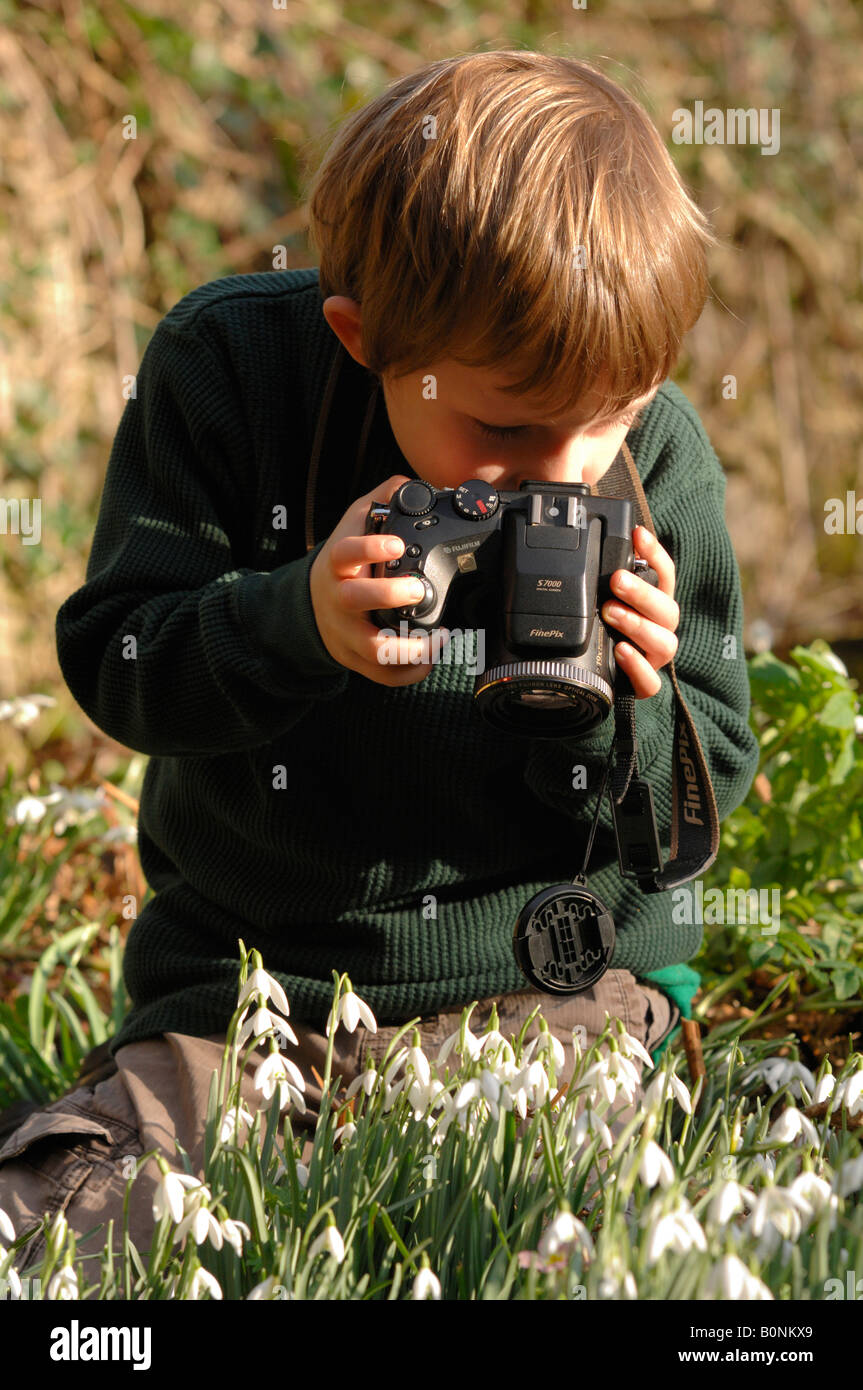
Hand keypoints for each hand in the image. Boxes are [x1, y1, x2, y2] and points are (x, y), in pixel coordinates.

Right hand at [309, 475, 450, 686]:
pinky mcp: (355, 659)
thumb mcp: (354, 524)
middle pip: (356, 600)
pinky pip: (381, 675)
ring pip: (372, 649)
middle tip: (418, 588)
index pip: (345, 553)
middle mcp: (339, 600)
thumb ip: (381, 500)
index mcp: (338, 565)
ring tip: (439, 638)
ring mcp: (346, 633)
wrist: (312, 605)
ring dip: (407, 647)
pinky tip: (429, 661)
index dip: (368, 548)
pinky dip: (407, 673)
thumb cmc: (343, 563)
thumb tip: (410, 486)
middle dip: (388, 595)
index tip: (395, 543)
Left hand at [600, 524, 678, 698]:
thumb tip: (580, 545)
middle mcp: (659, 629)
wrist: (592, 677)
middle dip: (642, 593)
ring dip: (638, 624)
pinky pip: (651, 682)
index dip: (655, 553)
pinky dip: (638, 666)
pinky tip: (621, 652)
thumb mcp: (595, 601)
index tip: (638, 533)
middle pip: (667, 609)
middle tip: (617, 580)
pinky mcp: (643, 685)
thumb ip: (597, 579)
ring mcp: (653, 658)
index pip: (664, 574)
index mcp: (652, 605)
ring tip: (611, 613)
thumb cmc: (597, 632)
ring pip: (664, 642)